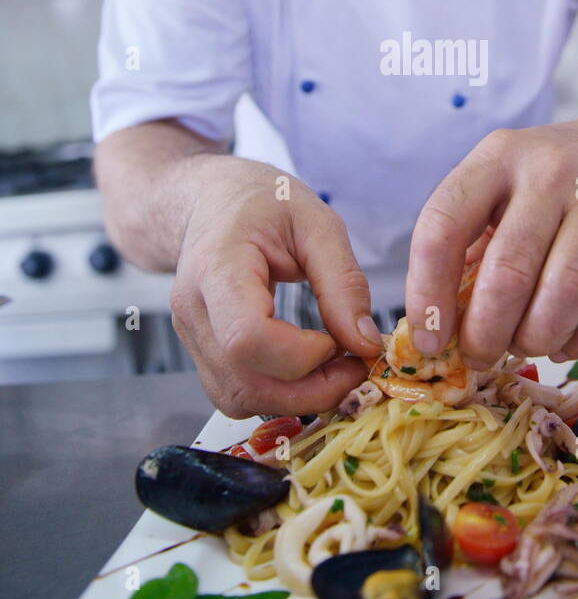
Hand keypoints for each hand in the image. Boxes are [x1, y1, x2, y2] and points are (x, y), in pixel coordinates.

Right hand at [169, 158, 381, 416]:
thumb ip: (343, 282)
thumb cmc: (264, 202)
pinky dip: (278, 394)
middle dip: (310, 389)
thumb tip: (366, 343)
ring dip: (296, 398)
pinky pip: (236, 394)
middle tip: (353, 366)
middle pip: (244, 382)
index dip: (301, 356)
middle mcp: (194, 310)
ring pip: (238, 399)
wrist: (211, 199)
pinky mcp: (201, 353)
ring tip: (333, 366)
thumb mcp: (317, 223)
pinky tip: (308, 368)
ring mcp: (191, 337)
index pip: (247, 337)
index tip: (338, 340)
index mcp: (218, 267)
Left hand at [404, 112, 577, 369]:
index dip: (427, 292)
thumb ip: (466, 248)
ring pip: (567, 290)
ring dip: (539, 337)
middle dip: (486, 332)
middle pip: (509, 271)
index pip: (443, 227)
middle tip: (478, 356)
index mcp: (495, 159)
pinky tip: (567, 344)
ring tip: (525, 346)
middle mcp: (547, 173)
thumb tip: (437, 332)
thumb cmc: (543, 182)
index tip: (427, 339)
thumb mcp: (494, 189)